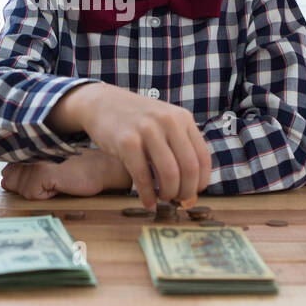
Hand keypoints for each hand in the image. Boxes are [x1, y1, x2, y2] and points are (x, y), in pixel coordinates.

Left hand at [1, 150, 131, 200]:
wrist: (102, 167)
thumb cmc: (78, 168)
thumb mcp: (48, 166)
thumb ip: (25, 170)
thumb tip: (4, 181)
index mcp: (30, 145)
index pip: (8, 171)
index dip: (20, 181)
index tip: (42, 179)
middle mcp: (30, 149)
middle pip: (10, 181)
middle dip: (26, 187)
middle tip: (51, 182)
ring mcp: (35, 160)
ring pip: (20, 188)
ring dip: (37, 191)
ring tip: (56, 183)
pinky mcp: (43, 172)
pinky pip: (31, 193)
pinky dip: (44, 195)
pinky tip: (59, 186)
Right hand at [46, 82, 210, 207]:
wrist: (102, 103)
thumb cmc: (137, 120)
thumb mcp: (164, 123)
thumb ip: (180, 147)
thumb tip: (194, 188)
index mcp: (182, 118)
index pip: (203, 157)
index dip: (201, 181)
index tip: (194, 192)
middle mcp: (168, 122)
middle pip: (189, 169)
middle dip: (186, 192)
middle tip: (178, 199)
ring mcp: (147, 130)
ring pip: (169, 174)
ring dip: (168, 194)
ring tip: (163, 198)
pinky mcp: (126, 142)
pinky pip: (143, 177)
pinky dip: (147, 196)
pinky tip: (148, 202)